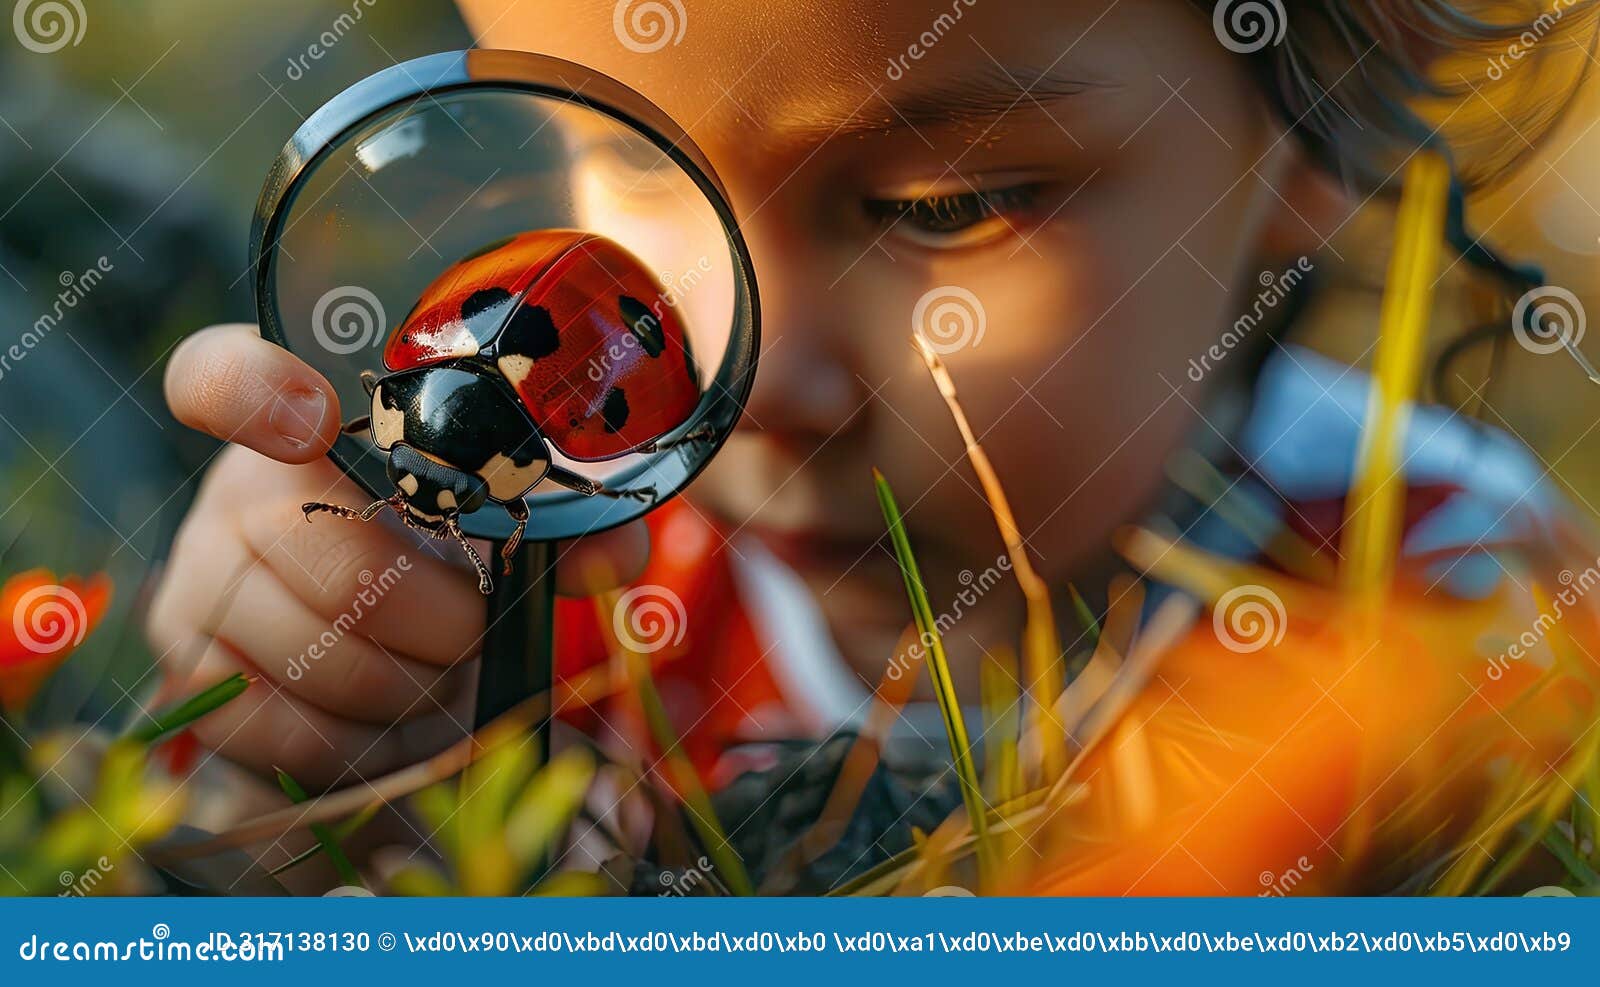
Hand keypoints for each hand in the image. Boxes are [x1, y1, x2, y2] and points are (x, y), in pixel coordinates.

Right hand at [147, 324, 647, 788]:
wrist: (364, 651)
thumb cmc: (435, 556)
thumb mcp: (498, 519)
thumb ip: (563, 520)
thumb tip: (610, 557)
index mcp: (298, 430)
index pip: (220, 376)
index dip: (253, 391)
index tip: (312, 419)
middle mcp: (227, 504)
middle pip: (338, 568)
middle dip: (441, 620)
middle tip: (478, 631)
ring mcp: (194, 597)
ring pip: (322, 663)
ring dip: (416, 689)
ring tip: (447, 678)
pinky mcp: (197, 688)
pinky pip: (287, 735)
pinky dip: (366, 744)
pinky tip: (398, 724)